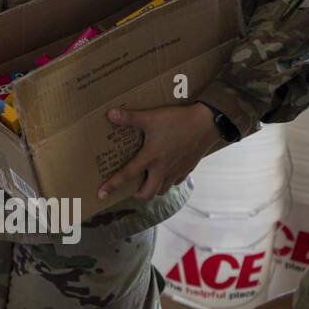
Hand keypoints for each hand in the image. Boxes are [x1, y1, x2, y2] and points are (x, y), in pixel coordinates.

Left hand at [98, 103, 220, 199]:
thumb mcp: (151, 117)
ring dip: (153, 188)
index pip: (127, 175)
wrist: (207, 123)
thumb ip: (129, 118)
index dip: (113, 185)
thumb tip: (109, 114)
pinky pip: (176, 182)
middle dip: (137, 194)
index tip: (101, 194)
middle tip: (130, 190)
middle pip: (148, 193)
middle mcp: (163, 169)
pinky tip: (165, 173)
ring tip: (146, 181)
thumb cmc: (178, 121)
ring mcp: (177, 170)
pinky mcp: (188, 168)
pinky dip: (168, 181)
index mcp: (151, 158)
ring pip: (163, 189)